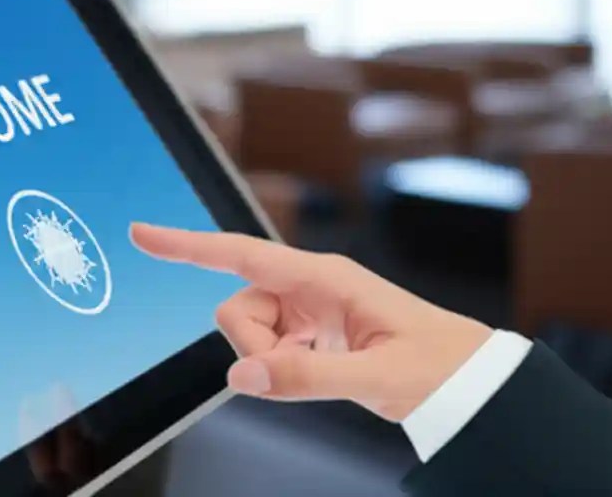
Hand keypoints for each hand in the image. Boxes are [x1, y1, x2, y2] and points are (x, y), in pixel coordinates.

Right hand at [130, 224, 492, 422]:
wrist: (469, 378)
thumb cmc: (437, 363)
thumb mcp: (375, 376)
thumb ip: (305, 378)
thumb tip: (239, 377)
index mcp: (325, 276)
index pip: (242, 253)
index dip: (188, 245)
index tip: (142, 233)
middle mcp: (311, 287)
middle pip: (238, 308)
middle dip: (253, 347)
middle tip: (301, 371)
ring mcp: (310, 311)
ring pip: (251, 335)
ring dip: (271, 363)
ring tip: (324, 374)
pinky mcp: (312, 334)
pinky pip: (269, 352)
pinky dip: (281, 370)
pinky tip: (322, 374)